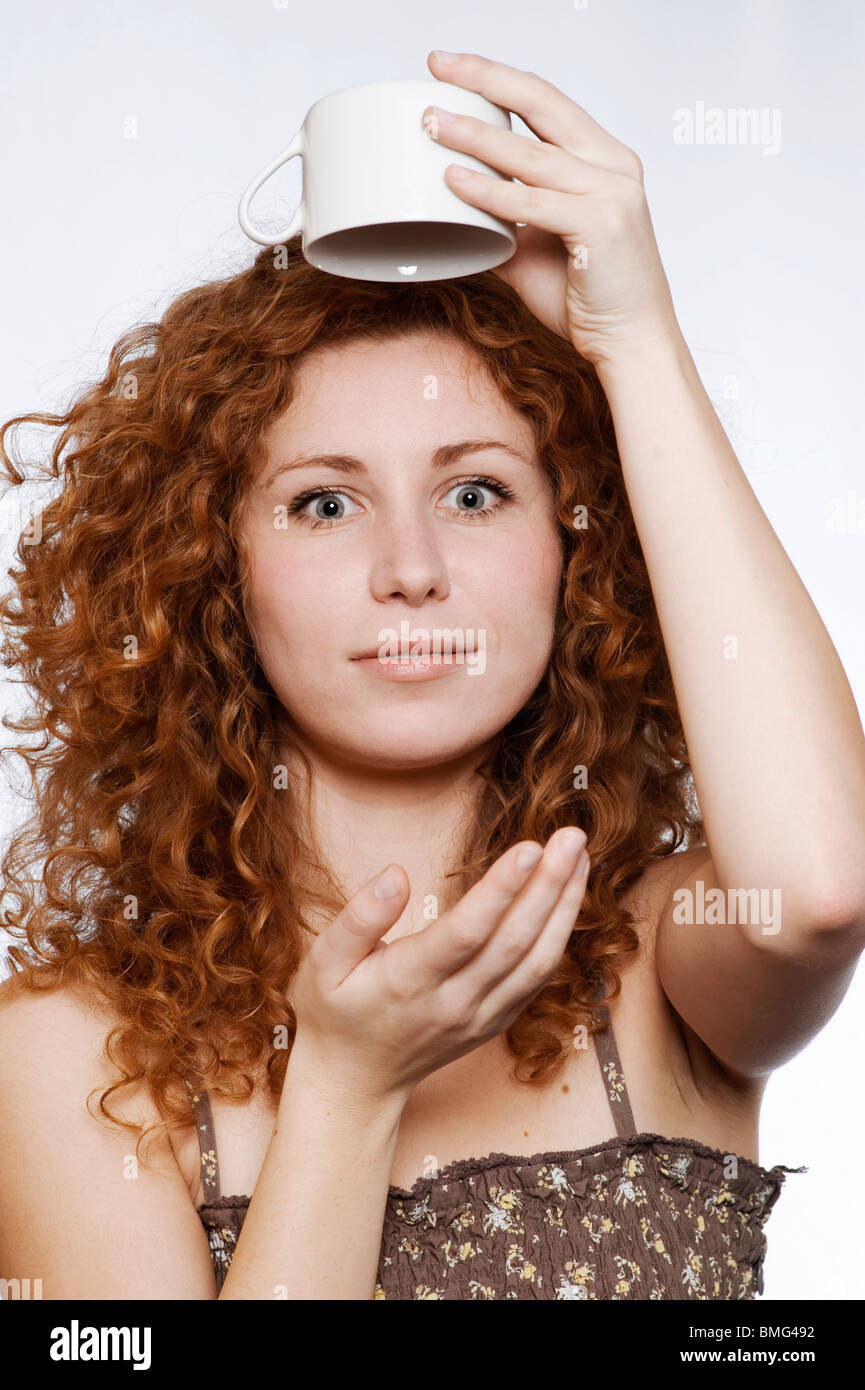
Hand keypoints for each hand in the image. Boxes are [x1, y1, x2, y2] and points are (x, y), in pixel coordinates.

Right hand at [290, 827, 589, 1102]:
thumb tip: (396, 873)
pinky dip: (559, 935)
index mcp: (410, 982)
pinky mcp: (496, 1020)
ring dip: (564, 907)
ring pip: (538, 961)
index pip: (467, 932)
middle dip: (549, 885)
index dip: (501, 890)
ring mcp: (481, 1016)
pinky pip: (538, 978)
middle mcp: (454, 1002)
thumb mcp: (324, 961)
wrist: (354, 1083)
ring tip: (581, 856)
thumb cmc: (335, 1013)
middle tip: (572, 836)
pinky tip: (568, 896)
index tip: (531, 847)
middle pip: (514, 941)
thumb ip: (360, 917)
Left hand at [422, 49, 681, 369]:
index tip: (451, 67)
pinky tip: (456, 180)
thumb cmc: (590, 300)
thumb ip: (501, 224)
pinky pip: (533, 202)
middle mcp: (613, 165)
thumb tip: (449, 215)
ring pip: (531, 153)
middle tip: (437, 67)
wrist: (631, 342)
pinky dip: (491, 191)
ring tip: (432, 125)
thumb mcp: (534, 252)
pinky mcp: (602, 224)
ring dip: (475, 135)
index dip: (497, 79)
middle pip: (541, 103)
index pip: (546, 102)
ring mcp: (611, 192)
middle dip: (484, 78)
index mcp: (604, 161)